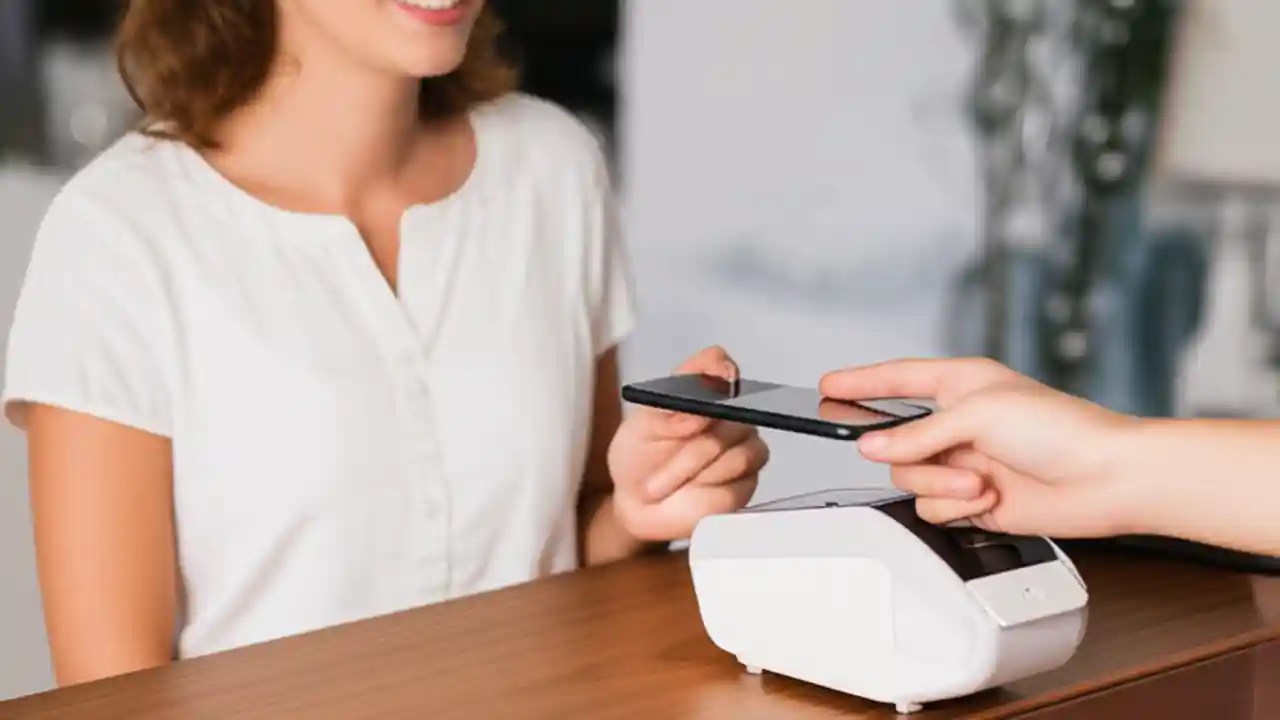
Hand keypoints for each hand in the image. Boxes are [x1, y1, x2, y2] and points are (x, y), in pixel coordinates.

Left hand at [608, 347, 768, 540]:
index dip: (721, 368)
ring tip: (663, 483)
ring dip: (695, 470)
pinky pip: (738, 485)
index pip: (717, 364)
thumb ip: (668, 412)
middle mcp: (728, 413)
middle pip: (736, 415)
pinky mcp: (746, 483)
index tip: (721, 376)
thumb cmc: (639, 458)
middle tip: (664, 455)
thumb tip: (697, 413)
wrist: (637, 502)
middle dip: (697, 444)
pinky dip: (706, 493)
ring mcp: (743, 447)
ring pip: (741, 454)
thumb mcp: (642, 429)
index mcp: (699, 390)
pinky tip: (687, 493)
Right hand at [819, 358, 1140, 537]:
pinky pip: (933, 507)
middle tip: (932, 455)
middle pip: (895, 442)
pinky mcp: (973, 499)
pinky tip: (987, 498)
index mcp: (960, 384)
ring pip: (911, 479)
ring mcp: (964, 462)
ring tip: (980, 481)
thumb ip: (917, 432)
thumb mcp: (978, 414)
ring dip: (942, 484)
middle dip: (915, 455)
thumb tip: (873, 447)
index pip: (896, 379)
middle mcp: (959, 423)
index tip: (826, 386)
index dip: (860, 382)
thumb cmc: (1061, 429)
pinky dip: (956, 506)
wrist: (1106, 480)